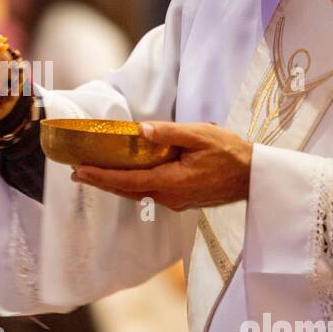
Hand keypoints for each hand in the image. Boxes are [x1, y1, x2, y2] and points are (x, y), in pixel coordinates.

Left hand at [70, 122, 252, 210]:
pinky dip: (132, 185)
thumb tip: (142, 130)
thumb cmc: (230, 154)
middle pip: (127, 190)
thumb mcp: (201, 135)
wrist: (254, 177)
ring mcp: (176, 201)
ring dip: (115, 184)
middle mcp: (169, 197)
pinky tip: (126, 176)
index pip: (127, 181)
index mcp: (171, 182)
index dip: (102, 177)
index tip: (81, 172)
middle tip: (78, 173)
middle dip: (101, 182)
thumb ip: (170, 133)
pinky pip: (150, 193)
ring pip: (137, 194)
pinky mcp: (182, 199)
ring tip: (94, 174)